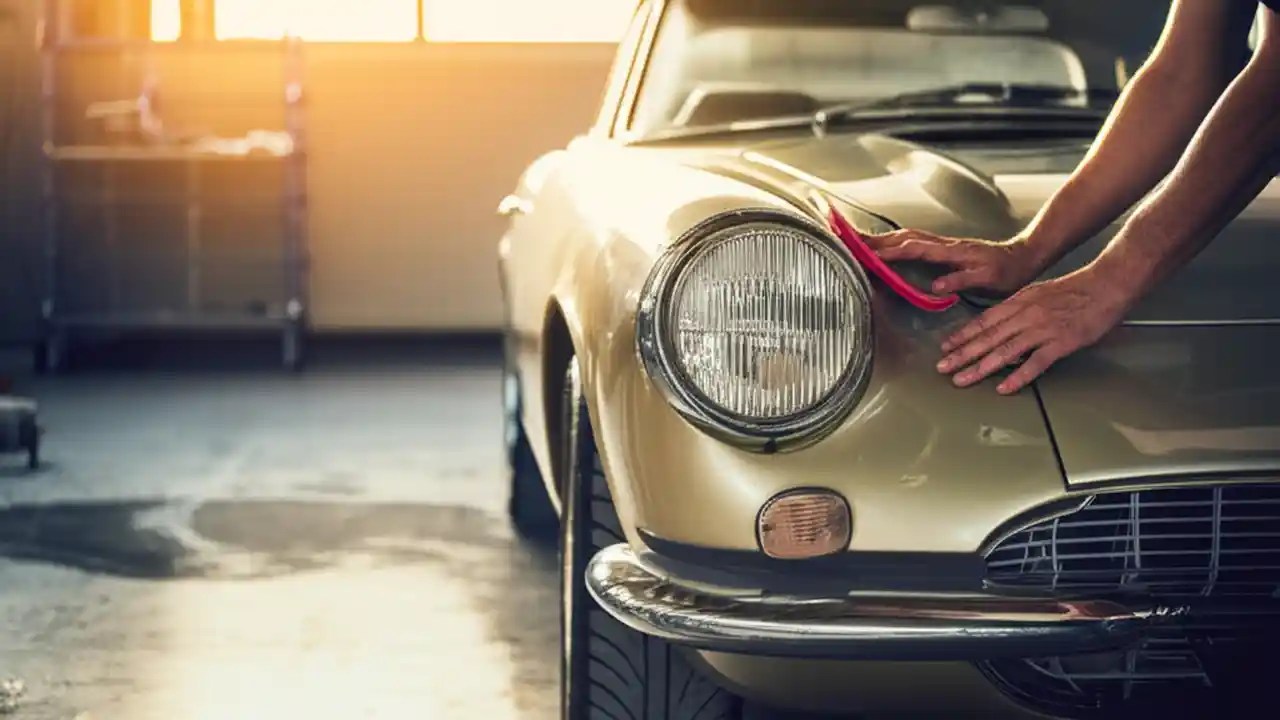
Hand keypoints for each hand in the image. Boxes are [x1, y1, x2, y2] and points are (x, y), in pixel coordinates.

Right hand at [865, 230, 1044, 294]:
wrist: (1023, 258)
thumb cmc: (1007, 271)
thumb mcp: (987, 279)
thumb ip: (961, 281)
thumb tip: (935, 285)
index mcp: (952, 252)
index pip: (914, 249)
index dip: (890, 252)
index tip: (869, 255)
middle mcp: (944, 244)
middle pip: (904, 238)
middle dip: (877, 240)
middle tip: (852, 242)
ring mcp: (943, 244)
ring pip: (907, 237)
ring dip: (883, 238)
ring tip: (861, 242)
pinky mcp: (944, 247)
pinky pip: (913, 241)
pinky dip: (895, 241)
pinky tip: (887, 246)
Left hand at [936, 267, 1133, 393]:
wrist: (1107, 285)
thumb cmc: (1076, 289)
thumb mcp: (1039, 292)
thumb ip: (1019, 307)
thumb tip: (1000, 322)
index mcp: (1019, 301)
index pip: (984, 320)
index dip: (962, 335)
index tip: (945, 346)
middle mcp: (1026, 315)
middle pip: (988, 337)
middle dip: (962, 354)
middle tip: (942, 368)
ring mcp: (1043, 329)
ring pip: (1004, 351)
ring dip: (980, 367)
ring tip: (961, 380)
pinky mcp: (1061, 343)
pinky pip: (1035, 363)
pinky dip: (1018, 376)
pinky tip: (1003, 387)